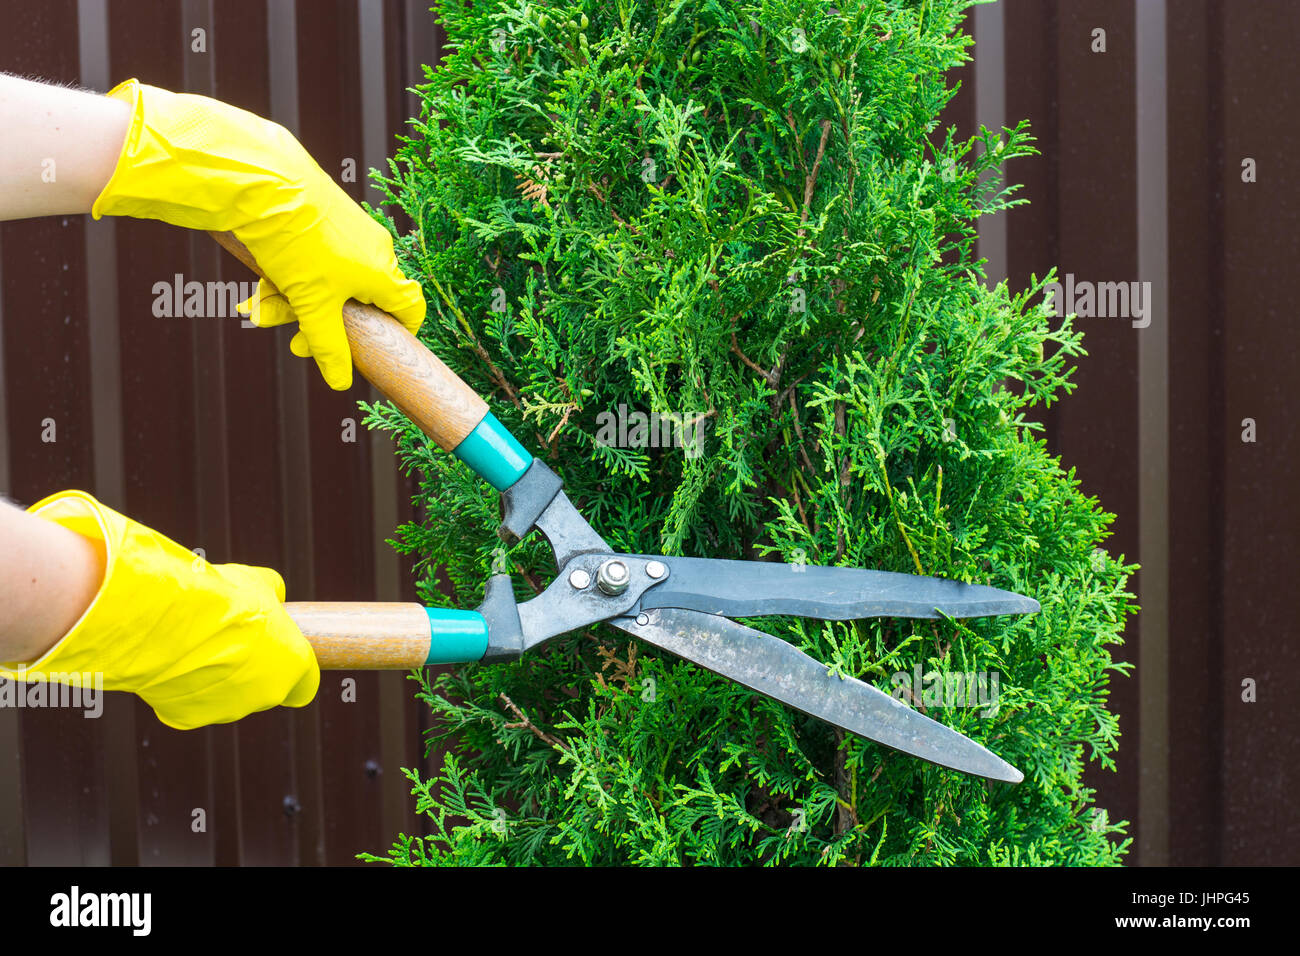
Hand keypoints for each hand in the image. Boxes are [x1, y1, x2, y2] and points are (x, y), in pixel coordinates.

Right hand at [0, 491, 318, 729]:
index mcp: (293, 664)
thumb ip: (273, 594)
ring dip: (218, 680)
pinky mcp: (188, 717)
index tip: (278, 656)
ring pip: (227, 699)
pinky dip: (184, 689)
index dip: (292, 671)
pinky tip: (173, 662)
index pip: (305, 684)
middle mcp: (266, 694)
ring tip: (196, 646)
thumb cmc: (220, 598)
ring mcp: (227, 710)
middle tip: (230, 643)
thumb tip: (274, 594)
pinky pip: (190, 703)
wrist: (168, 619)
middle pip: (266, 690)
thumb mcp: (258, 582)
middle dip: (252, 671)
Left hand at [92, 79, 424, 389]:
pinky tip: (255, 290)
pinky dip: (285, 278)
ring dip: (292, 303)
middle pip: (354, 302)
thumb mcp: (313, 305)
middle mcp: (372, 252)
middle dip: (320, 325)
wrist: (266, 180)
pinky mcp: (321, 218)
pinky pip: (309, 260)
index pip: (410, 308)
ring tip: (258, 310)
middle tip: (295, 341)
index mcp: (382, 274)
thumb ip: (328, 346)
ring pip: (324, 282)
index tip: (383, 346)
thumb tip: (340, 383)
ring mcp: (347, 233)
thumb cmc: (300, 243)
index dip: (402, 330)